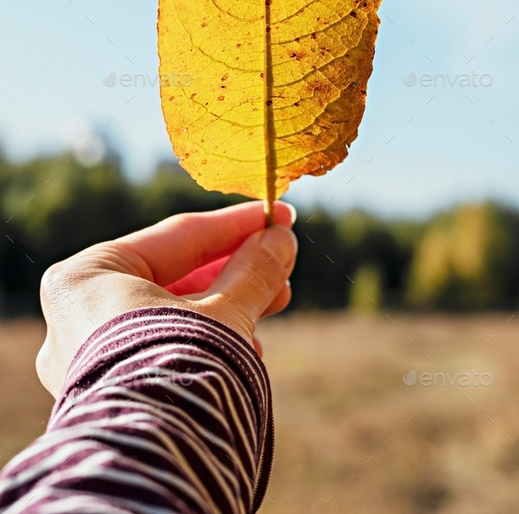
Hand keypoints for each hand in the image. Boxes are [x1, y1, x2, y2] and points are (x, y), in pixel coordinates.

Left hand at [36, 201, 296, 397]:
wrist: (152, 463)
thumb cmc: (177, 372)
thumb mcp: (224, 312)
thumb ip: (253, 270)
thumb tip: (281, 239)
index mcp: (87, 276)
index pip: (175, 236)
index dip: (235, 224)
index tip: (278, 215)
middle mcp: (77, 314)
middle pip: (175, 275)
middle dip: (236, 269)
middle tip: (281, 261)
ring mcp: (89, 356)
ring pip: (172, 313)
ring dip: (229, 306)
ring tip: (275, 302)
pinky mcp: (109, 389)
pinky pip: (162, 346)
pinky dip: (206, 340)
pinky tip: (249, 347)